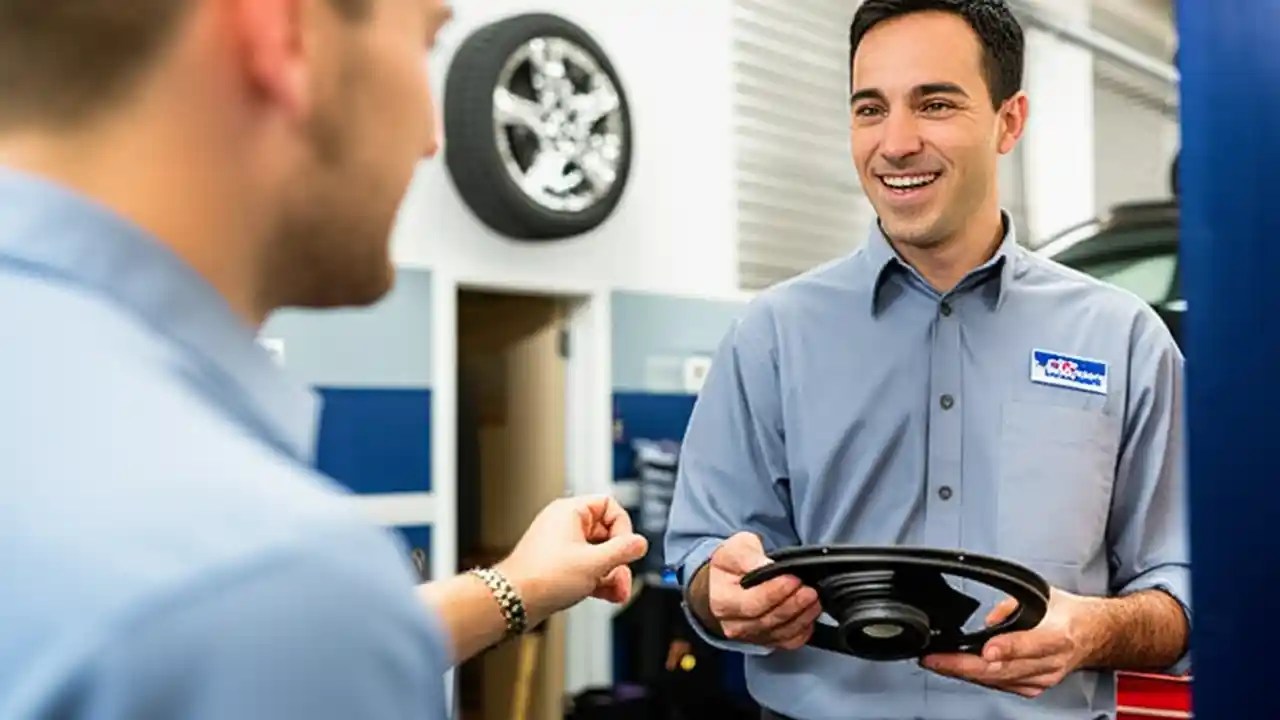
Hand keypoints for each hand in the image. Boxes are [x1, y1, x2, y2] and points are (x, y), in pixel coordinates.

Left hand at [495, 495, 647, 625]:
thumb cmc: (542, 577)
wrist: (513, 601)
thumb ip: (623, 551)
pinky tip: (607, 595)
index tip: (625, 548)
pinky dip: (599, 580)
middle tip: (623, 577)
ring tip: (617, 592)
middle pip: (607, 534)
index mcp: (571, 512)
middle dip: (619, 560)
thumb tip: (640, 543)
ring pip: (599, 554)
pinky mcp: (559, 566)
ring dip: (612, 574)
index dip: (622, 527)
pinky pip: (587, 567)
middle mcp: (565, 524)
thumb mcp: (594, 563)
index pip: (610, 505)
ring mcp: (561, 546)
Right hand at [705, 532, 821, 649]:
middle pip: (769, 620)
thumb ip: (749, 557)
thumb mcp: (734, 550)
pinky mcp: (766, 641)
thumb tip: (769, 565)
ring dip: (802, 616)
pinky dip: (804, 629)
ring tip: (814, 599)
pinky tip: (809, 613)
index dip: (775, 593)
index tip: (793, 579)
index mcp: (722, 601)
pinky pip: (789, 641)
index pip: (752, 604)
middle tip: (809, 590)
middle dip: (793, 604)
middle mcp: (734, 625)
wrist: (721, 586)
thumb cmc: (728, 567)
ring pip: (782, 633)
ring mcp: (751, 636)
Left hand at [920, 587, 1100, 697]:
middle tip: (935, 658)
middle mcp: (1052, 662)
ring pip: (999, 681)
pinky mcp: (1035, 687)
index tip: (986, 650)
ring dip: (964, 673)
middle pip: (1006, 669)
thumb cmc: (1068, 614)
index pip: (1031, 644)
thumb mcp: (1044, 594)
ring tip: (936, 663)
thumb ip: (1015, 603)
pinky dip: (976, 678)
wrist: (1093, 636)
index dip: (1007, 648)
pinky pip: (1001, 685)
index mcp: (1059, 635)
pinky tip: (956, 670)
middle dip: (964, 665)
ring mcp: (1043, 679)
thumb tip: (991, 619)